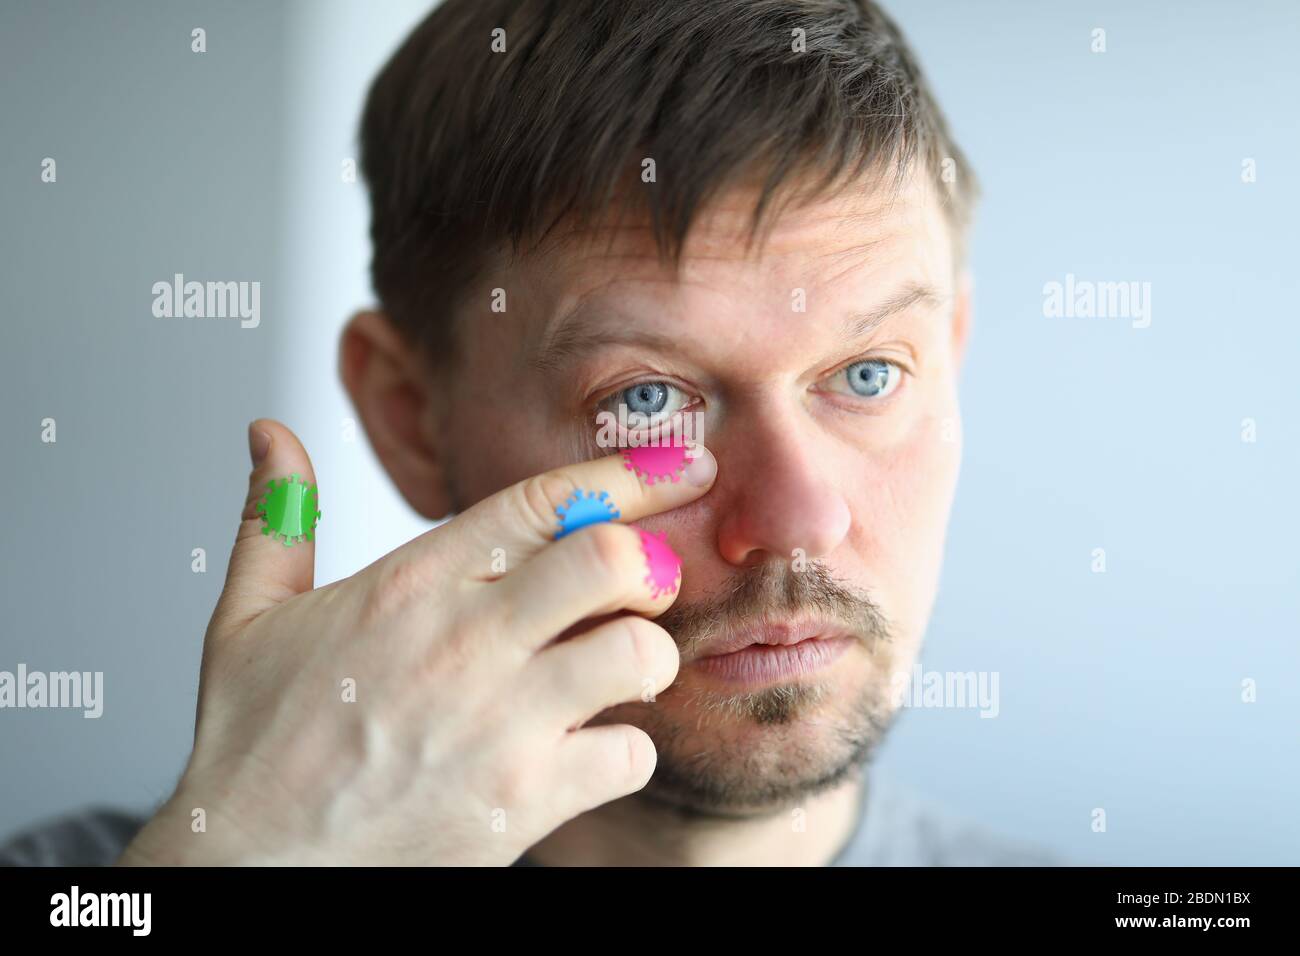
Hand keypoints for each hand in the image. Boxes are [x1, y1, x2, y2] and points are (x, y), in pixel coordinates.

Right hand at [118, 419, 714, 864]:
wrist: (250, 860)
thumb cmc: (255, 739)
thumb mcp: (246, 613)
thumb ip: (276, 514)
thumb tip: (268, 432)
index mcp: (411, 585)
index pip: (543, 503)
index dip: (627, 475)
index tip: (680, 466)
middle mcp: (465, 644)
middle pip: (611, 561)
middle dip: (648, 560)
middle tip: (642, 581)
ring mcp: (500, 725)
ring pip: (639, 654)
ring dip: (646, 654)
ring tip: (617, 665)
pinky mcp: (522, 802)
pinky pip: (630, 755)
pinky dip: (625, 749)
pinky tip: (588, 746)